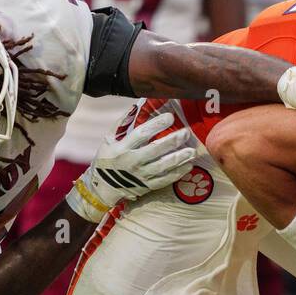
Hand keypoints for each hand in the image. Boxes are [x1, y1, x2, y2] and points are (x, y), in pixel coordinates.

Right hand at [72, 111, 196, 220]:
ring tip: (192, 151)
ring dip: (179, 158)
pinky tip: (188, 166)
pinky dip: (178, 173)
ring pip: (163, 166)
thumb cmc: (107, 159)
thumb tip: (136, 107)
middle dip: (172, 141)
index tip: (170, 117)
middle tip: (186, 133)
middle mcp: (132, 162)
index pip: (141, 134)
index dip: (156, 125)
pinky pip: (165, 180)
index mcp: (122, 148)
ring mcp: (141, 175)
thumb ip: (122, 123)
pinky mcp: (147, 186)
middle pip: (155, 150)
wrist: (103, 188)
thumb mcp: (109, 140)